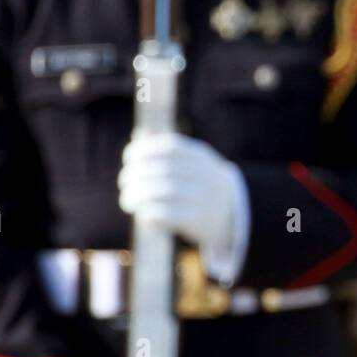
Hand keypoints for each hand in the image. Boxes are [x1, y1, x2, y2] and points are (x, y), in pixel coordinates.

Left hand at [118, 133, 246, 277]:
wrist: (232, 215)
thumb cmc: (202, 186)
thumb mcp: (193, 163)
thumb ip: (169, 152)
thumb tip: (140, 136)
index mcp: (201, 157)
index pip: (169, 147)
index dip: (145, 150)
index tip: (129, 157)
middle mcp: (204, 175)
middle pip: (163, 169)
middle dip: (136, 175)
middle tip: (124, 183)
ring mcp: (203, 198)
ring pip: (164, 191)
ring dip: (138, 195)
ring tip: (127, 201)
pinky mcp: (199, 220)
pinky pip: (170, 214)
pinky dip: (151, 213)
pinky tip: (143, 214)